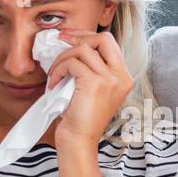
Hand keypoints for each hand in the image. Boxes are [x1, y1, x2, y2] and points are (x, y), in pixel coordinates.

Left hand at [45, 28, 132, 148]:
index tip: (69, 39)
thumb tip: (72, 43)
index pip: (109, 43)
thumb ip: (92, 68)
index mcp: (123, 77)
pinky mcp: (94, 83)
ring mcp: (110, 79)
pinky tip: (54, 83)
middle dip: (79, 36)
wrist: (79, 140)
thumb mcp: (92, 89)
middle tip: (61, 42)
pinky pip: (72, 63)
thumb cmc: (81, 116)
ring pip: (83, 49)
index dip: (88, 37)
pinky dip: (58, 70)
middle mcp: (121, 76)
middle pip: (103, 38)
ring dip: (63, 58)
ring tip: (55, 73)